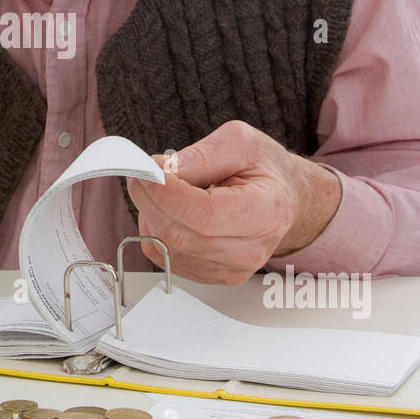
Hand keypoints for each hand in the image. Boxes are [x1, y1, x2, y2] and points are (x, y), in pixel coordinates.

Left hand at [125, 120, 341, 285]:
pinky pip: (164, 258)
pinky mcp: (211, 276)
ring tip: (160, 188)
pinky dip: (155, 231)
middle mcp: (251, 249)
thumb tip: (162, 171)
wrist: (279, 197)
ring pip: (167, 248)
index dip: (167, 194)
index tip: (146, 171)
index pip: (204, 215)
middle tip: (140, 174)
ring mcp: (231, 269)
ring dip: (151, 215)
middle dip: (150, 201)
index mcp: (265, 212)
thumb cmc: (262, 169)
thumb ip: (200, 155)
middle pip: (180, 235)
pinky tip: (168, 210)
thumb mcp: (239, 142)